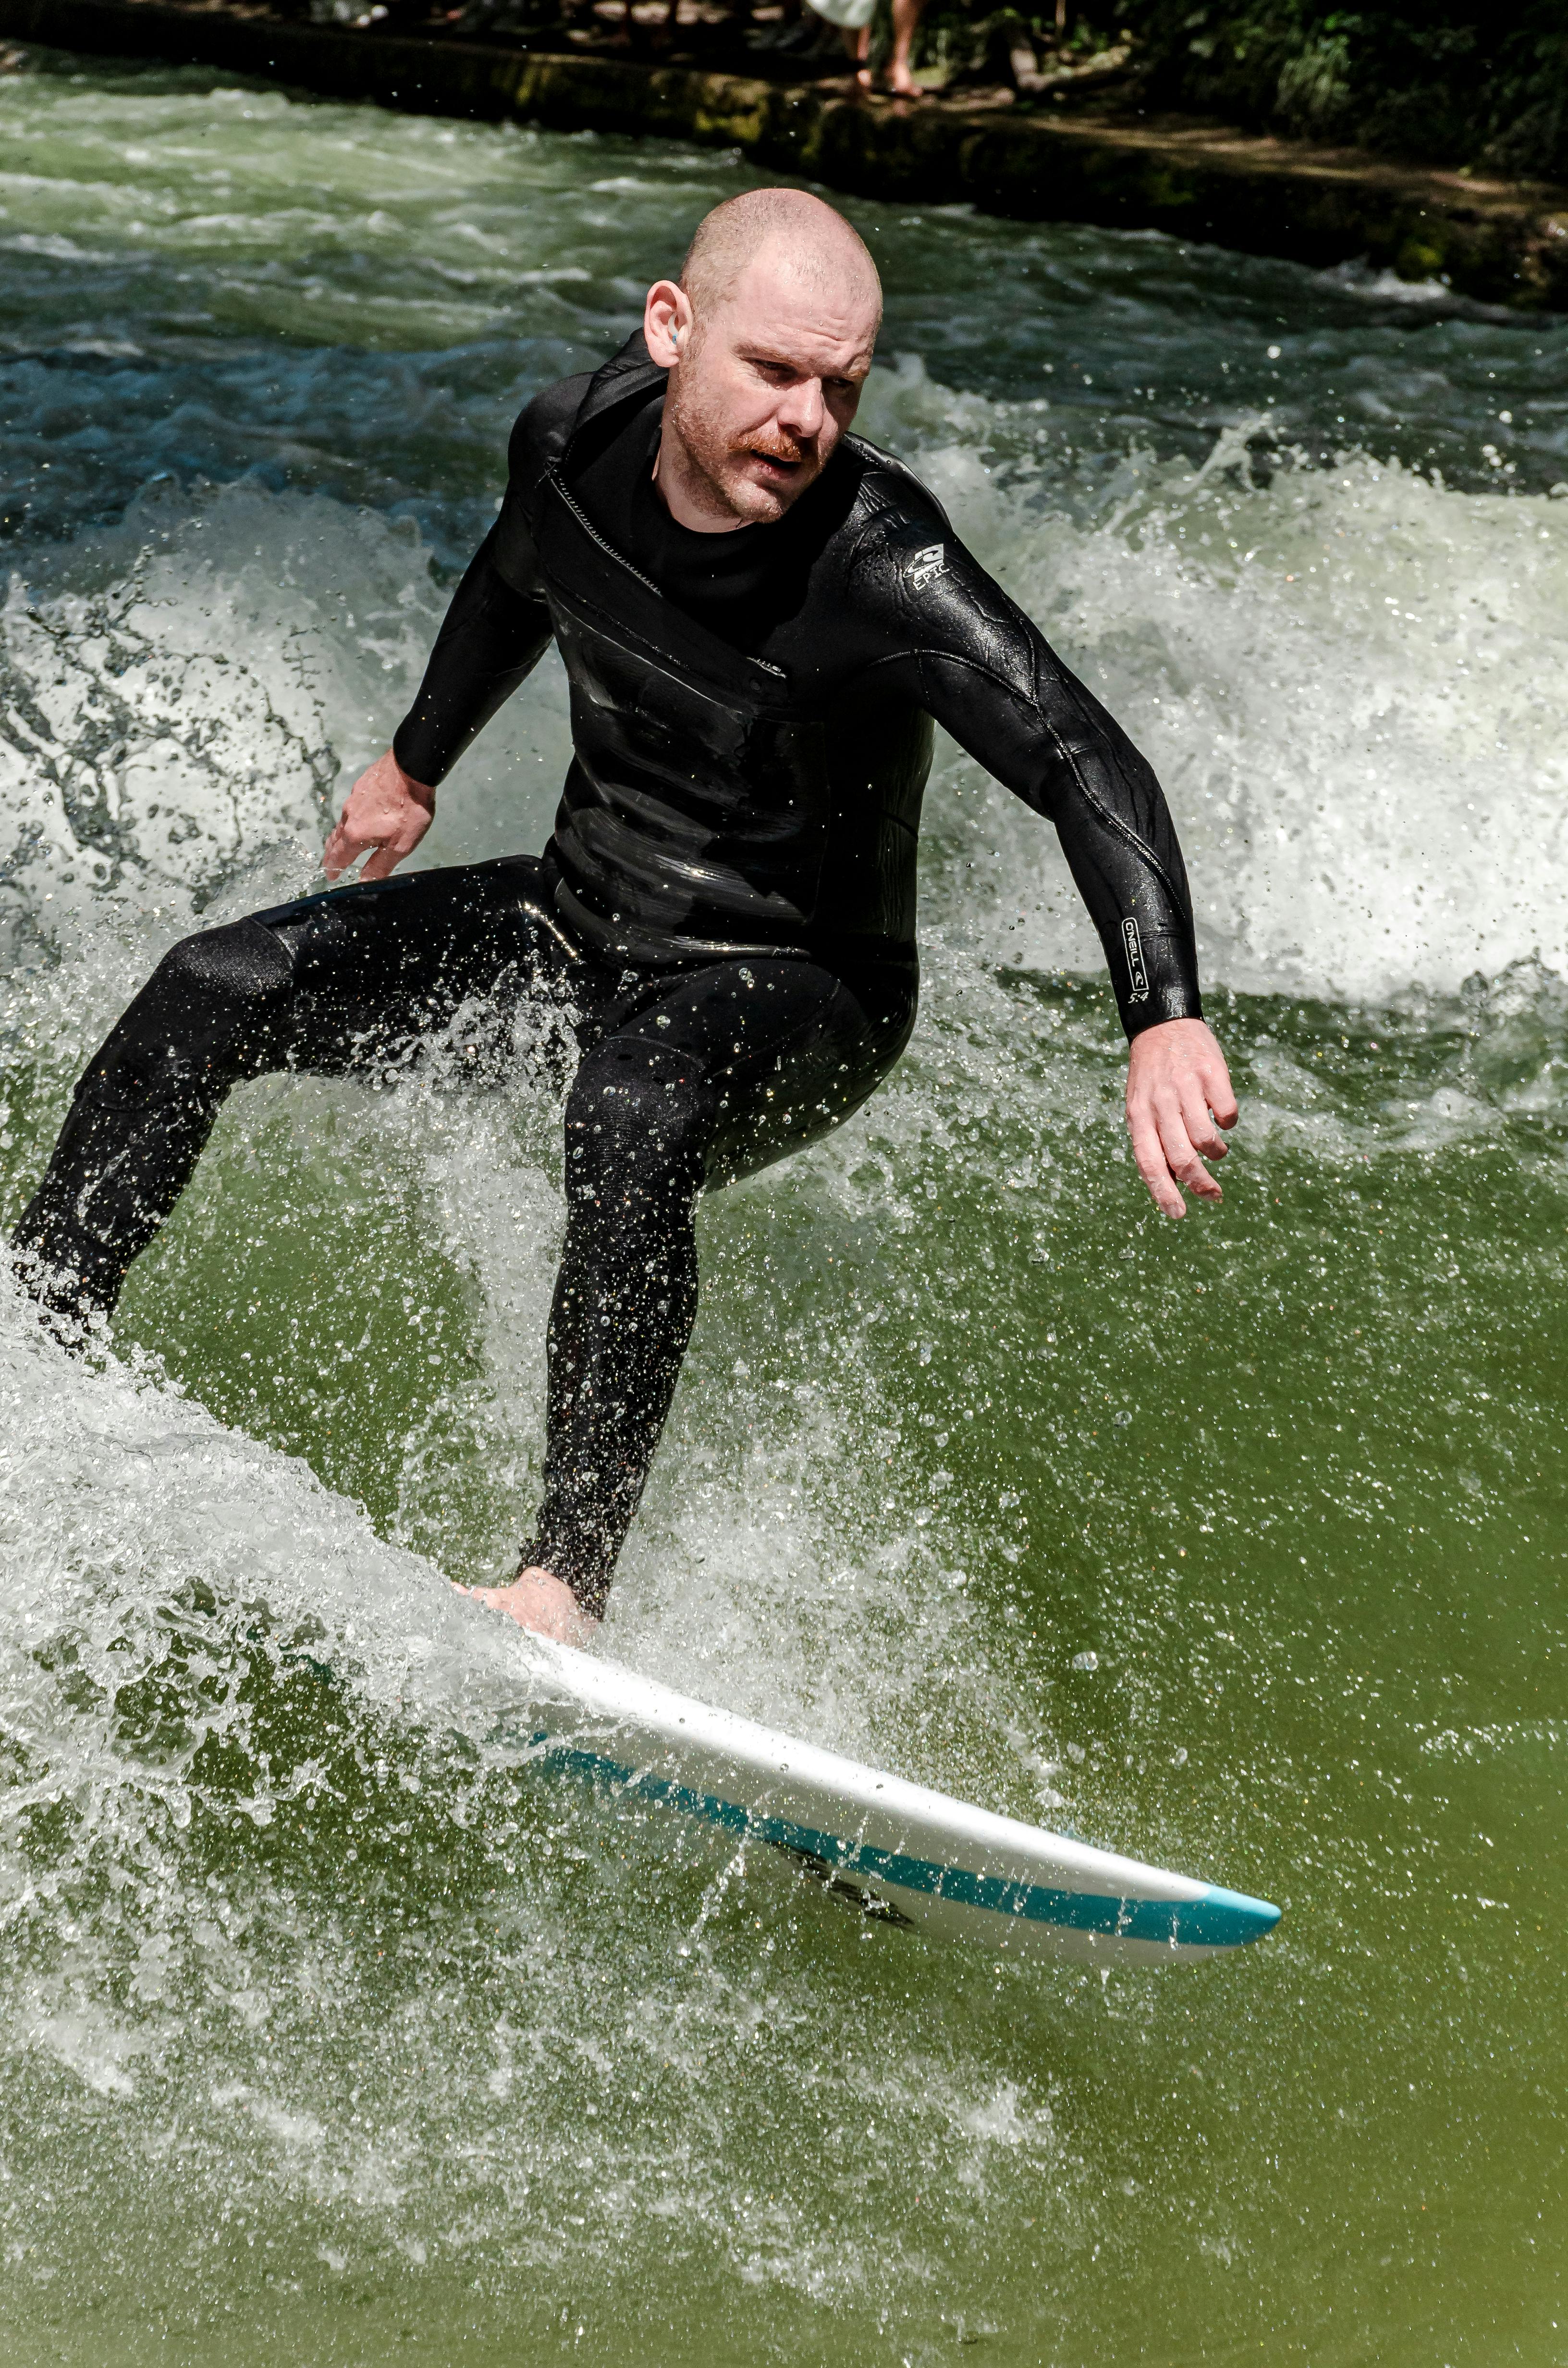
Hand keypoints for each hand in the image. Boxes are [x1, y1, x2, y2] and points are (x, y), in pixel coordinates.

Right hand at [322, 747, 434, 882]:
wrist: (411, 768)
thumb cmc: (409, 809)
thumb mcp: (400, 846)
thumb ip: (380, 865)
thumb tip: (363, 881)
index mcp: (356, 834)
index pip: (339, 856)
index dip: (333, 869)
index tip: (330, 876)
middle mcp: (349, 816)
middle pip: (336, 839)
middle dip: (332, 853)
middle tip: (329, 863)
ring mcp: (353, 799)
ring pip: (343, 822)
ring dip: (340, 835)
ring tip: (340, 843)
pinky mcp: (361, 786)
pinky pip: (352, 807)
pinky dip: (351, 818)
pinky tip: (358, 817)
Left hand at [1125, 1017, 1237, 1218]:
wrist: (1164, 1024)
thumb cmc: (1153, 1077)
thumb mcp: (1141, 1108)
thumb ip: (1153, 1142)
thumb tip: (1172, 1186)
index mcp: (1138, 1115)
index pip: (1148, 1161)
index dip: (1162, 1191)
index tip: (1177, 1214)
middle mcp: (1160, 1102)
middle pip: (1181, 1156)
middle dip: (1199, 1183)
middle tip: (1212, 1194)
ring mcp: (1185, 1086)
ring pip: (1205, 1138)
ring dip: (1216, 1153)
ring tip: (1216, 1150)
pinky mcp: (1211, 1072)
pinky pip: (1226, 1112)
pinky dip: (1228, 1123)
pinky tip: (1221, 1117)